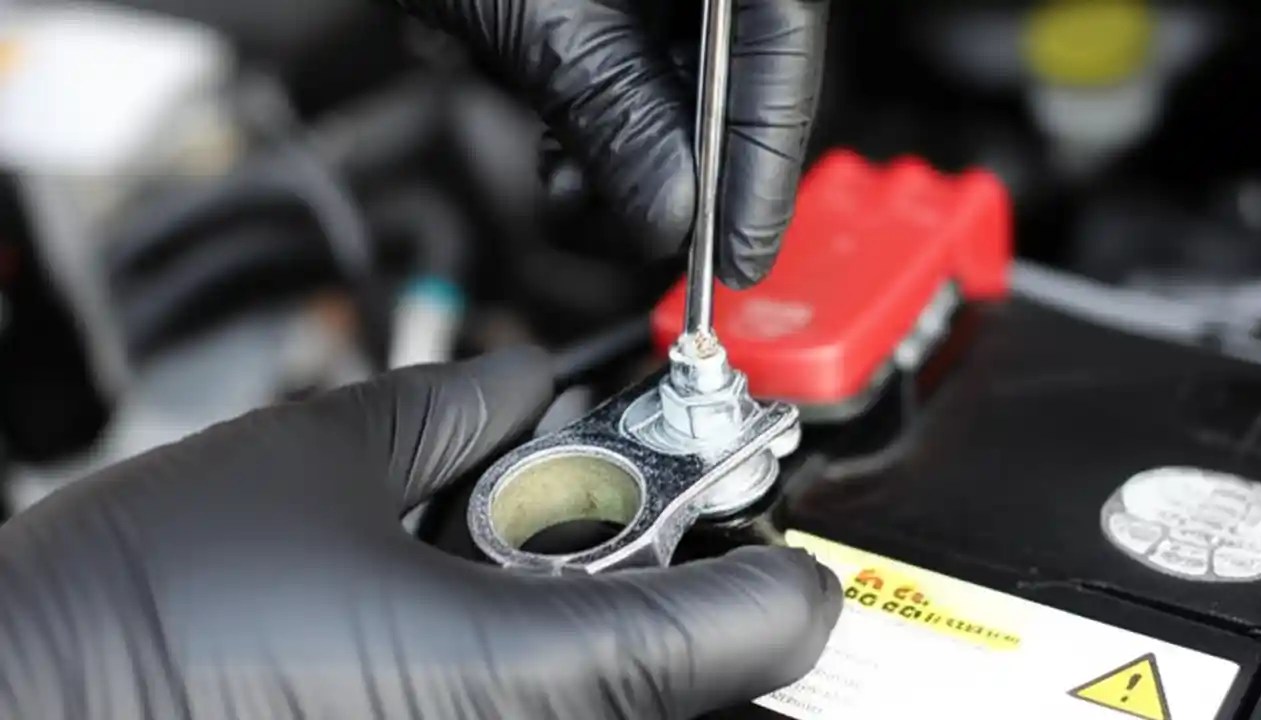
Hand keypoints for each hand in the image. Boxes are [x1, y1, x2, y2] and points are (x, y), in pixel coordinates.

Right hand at [0, 348, 840, 718]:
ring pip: (598, 707)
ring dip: (589, 637)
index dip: (787, 588)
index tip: (791, 560)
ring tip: (498, 572)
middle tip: (607, 531)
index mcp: (523, 671)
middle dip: (666, 597)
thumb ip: (448, 411)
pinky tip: (443, 630)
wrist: (17, 712)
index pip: (746, 638)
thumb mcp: (315, 460)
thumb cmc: (134, 615)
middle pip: (676, 681)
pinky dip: (524, 674)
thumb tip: (516, 388)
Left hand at [399, 0, 829, 287]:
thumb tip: (667, 214)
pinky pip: (630, 62)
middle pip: (734, 71)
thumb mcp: (537, 8)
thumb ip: (613, 111)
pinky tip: (563, 159)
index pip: (778, 50)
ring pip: (678, 78)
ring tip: (575, 195)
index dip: (762, 164)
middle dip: (678, 168)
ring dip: (628, 153)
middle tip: (644, 237)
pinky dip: (597, 118)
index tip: (739, 257)